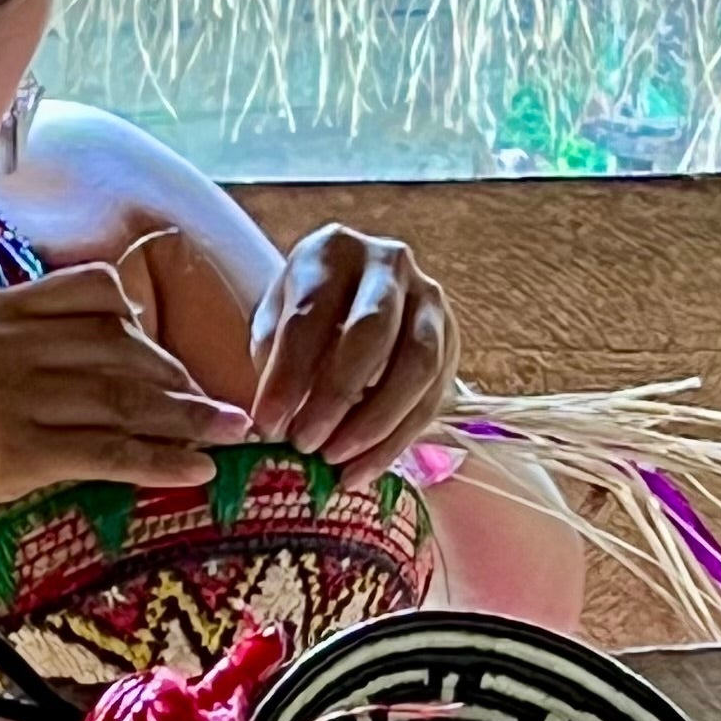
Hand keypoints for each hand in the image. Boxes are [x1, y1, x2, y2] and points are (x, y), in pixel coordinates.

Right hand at [0, 264, 247, 572]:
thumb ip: (28, 338)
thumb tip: (120, 344)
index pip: (93, 290)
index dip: (145, 325)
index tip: (171, 360)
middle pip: (118, 346)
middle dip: (179, 379)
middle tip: (220, 406)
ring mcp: (3, 397)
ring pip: (121, 398)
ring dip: (187, 418)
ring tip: (231, 431)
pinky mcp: (10, 454)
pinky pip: (105, 452)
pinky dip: (159, 461)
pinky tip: (196, 468)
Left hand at [248, 227, 454, 471]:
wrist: (353, 293)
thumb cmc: (303, 312)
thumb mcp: (274, 320)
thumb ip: (273, 360)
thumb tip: (274, 422)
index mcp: (333, 250)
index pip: (310, 315)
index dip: (288, 375)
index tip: (267, 425)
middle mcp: (390, 264)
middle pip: (372, 334)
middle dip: (337, 397)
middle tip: (306, 444)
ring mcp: (430, 300)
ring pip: (417, 366)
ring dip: (375, 424)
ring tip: (336, 462)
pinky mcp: (453, 340)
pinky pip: (433, 397)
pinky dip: (396, 442)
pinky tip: (362, 471)